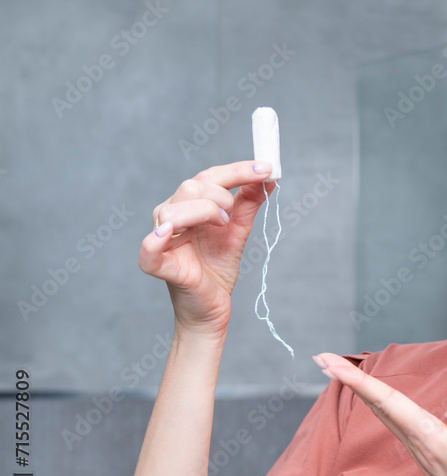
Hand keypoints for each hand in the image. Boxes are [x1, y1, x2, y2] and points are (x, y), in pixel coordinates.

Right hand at [138, 161, 273, 335]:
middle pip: (190, 187)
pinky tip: (170, 233)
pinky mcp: (158, 264)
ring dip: (204, 211)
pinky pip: (150, 248)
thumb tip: (267, 177)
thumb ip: (248, 203)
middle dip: (221, 196)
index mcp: (188, 205)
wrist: (211, 306)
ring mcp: (162, 239)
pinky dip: (157, 239)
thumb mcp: (238, 230)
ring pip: (174, 210)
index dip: (238, 170)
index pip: (208, 177)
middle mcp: (170, 216)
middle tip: (232, 217)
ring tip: (221, 225)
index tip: (267, 169)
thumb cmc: (217, 267)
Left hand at [311, 353, 446, 475]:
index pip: (388, 403)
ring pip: (382, 414)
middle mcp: (419, 444)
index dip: (359, 381)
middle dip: (348, 380)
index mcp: (431, 440)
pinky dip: (379, 404)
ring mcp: (421, 451)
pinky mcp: (428, 454)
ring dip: (360, 391)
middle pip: (376, 405)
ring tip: (339, 372)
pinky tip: (377, 400)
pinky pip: (394, 422)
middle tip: (321, 357)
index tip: (331, 364)